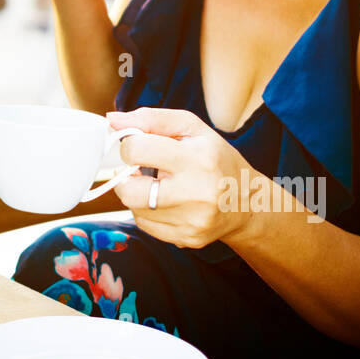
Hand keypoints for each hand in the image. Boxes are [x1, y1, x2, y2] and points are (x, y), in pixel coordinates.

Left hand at [109, 107, 255, 248]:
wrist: (247, 203)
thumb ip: (150, 119)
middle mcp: (196, 193)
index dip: (130, 145)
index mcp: (197, 158)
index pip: (137, 150)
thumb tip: (112, 120)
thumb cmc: (216, 159)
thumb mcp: (191, 128)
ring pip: (134, 208)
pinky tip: (164, 202)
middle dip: (126, 176)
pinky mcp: (186, 239)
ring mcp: (191, 221)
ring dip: (136, 193)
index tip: (139, 146)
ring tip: (157, 184)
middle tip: (139, 168)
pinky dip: (146, 211)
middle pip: (129, 190)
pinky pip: (145, 225)